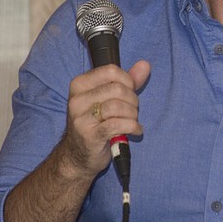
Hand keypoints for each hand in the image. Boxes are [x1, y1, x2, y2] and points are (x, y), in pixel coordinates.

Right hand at [60, 60, 149, 176]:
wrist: (78, 156)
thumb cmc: (96, 123)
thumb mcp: (108, 98)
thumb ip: (127, 81)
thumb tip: (145, 65)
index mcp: (80, 85)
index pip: (111, 71)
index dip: (128, 81)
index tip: (129, 92)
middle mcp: (77, 100)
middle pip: (117, 89)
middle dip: (132, 100)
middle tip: (131, 111)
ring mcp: (81, 118)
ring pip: (118, 106)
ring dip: (133, 115)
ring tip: (132, 121)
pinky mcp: (89, 136)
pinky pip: (118, 124)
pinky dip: (133, 127)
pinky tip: (135, 130)